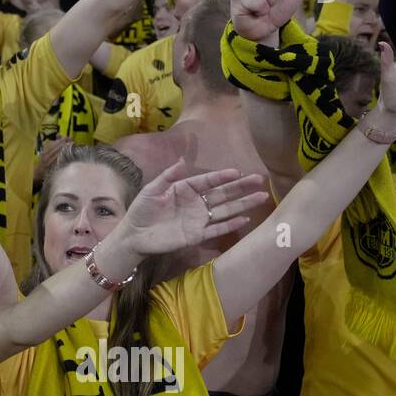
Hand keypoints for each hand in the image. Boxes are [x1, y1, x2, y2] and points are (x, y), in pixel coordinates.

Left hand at [118, 162, 267, 253]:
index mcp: (186, 189)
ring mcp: (198, 220)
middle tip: (260, 180)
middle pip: (223, 194)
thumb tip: (183, 159)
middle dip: (241, 187)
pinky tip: (246, 219)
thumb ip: (168, 176)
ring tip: (262, 197)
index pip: (208, 181)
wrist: (134, 235)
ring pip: (225, 210)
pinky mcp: (197, 236)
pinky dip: (231, 225)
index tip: (238, 172)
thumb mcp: (152, 190)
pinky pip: (217, 229)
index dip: (223, 177)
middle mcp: (196, 203)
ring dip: (243, 204)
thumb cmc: (141, 210)